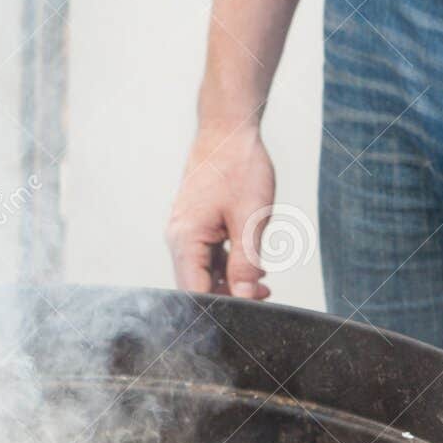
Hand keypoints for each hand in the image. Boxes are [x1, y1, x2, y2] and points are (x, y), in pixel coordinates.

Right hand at [166, 124, 275, 297]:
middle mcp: (179, 238)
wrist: (228, 129)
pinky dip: (228, 264)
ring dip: (231, 281)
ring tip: (263, 282)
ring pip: (203, 272)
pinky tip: (253, 265)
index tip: (247, 313)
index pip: (195, 292)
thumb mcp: (251, 217)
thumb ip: (246, 262)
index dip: (220, 309)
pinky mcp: (194, 225)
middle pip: (197, 285)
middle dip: (229, 297)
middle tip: (263, 297)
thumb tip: (246, 297)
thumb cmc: (238, 166)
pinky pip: (206, 256)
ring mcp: (185, 231)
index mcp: (186, 239)